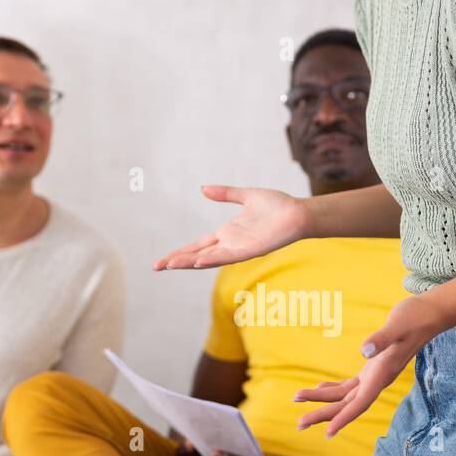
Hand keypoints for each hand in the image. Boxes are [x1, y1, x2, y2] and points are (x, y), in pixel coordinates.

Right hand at [153, 186, 309, 270]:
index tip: (163, 261)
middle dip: (177, 261)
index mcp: (227, 234)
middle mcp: (230, 244)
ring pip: (209, 259)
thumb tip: (203, 189)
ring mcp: (239, 249)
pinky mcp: (251, 250)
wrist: (299, 212)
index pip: (197, 246)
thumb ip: (225, 194)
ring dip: (189, 262)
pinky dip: (213, 259)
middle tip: (156, 267)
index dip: (180, 253)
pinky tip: (198, 261)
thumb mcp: (246, 195)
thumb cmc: (278, 206)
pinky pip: (228, 257)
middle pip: (197, 255)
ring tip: (170, 265)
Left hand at [293, 294, 445, 437]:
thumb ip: (382, 338)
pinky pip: (350, 385)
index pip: (360, 403)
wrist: (430, 314)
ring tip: (297, 400)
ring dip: (322, 400)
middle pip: (347, 405)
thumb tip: (364, 352)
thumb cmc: (415, 317)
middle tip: (298, 424)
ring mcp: (375, 375)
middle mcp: (378, 380)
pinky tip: (319, 387)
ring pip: (345, 396)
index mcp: (382, 374)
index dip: (343, 418)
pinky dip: (333, 388)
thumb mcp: (398, 325)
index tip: (327, 432)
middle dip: (323, 414)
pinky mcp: (374, 367)